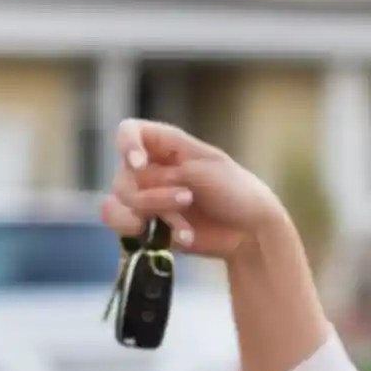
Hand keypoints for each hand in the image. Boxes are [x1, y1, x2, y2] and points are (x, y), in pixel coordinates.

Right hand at [100, 119, 286, 259]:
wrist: (250, 231)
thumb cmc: (236, 192)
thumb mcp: (207, 172)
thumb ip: (169, 173)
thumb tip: (137, 184)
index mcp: (168, 145)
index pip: (129, 131)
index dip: (127, 145)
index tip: (139, 164)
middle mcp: (151, 168)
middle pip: (123, 176)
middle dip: (152, 194)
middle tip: (187, 199)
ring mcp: (146, 196)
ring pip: (119, 203)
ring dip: (151, 212)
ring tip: (185, 227)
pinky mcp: (146, 224)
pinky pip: (122, 225)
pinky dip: (144, 233)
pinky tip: (178, 238)